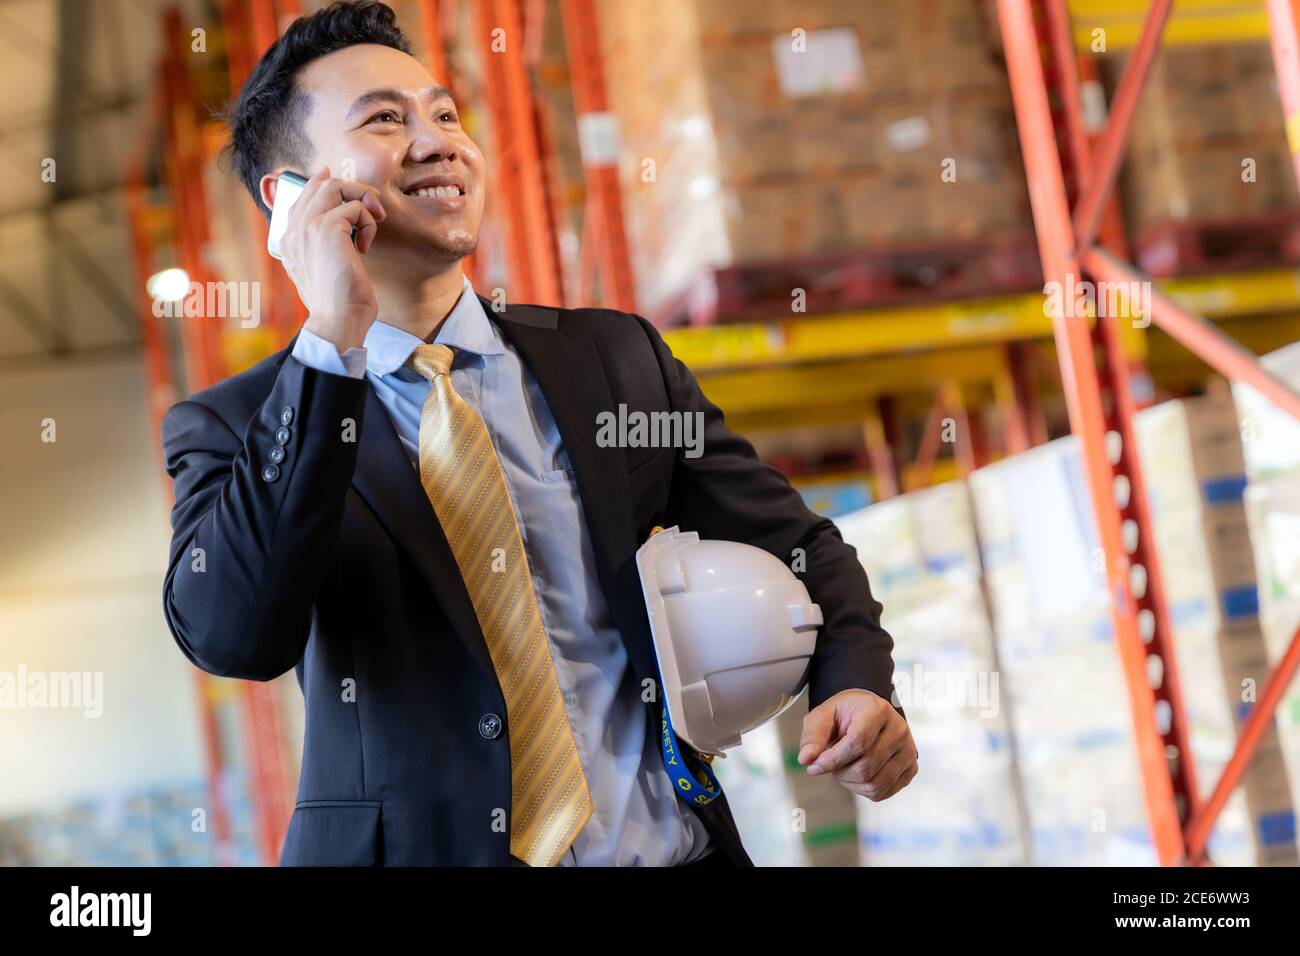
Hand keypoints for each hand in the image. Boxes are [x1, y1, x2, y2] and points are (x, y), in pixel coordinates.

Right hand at [278, 166, 386, 353]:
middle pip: (319, 186)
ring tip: (376, 218)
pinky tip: (366, 246)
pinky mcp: (327, 229)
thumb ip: (324, 248)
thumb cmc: (337, 304)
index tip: (332, 175)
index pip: (299, 199)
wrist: (336, 320)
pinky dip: (368, 222)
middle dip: (351, 188)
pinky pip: (354, 207)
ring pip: (335, 187)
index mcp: (289, 243)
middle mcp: (293, 231)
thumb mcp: (326, 273)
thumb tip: (342, 226)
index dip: (317, 183)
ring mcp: (307, 228)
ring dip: (362, 197)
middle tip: (372, 206)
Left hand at [797, 689, 916, 800]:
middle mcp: (899, 729)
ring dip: (850, 783)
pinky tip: (857, 774)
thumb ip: (812, 736)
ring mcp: (909, 750)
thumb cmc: (844, 715)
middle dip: (839, 771)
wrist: (869, 714)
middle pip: (865, 767)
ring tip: (843, 767)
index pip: (857, 743)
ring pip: (874, 784)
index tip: (814, 766)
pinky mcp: (911, 768)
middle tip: (829, 763)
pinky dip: (862, 790)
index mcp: (878, 710)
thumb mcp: (823, 716)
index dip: (833, 759)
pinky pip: (882, 792)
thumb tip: (806, 759)